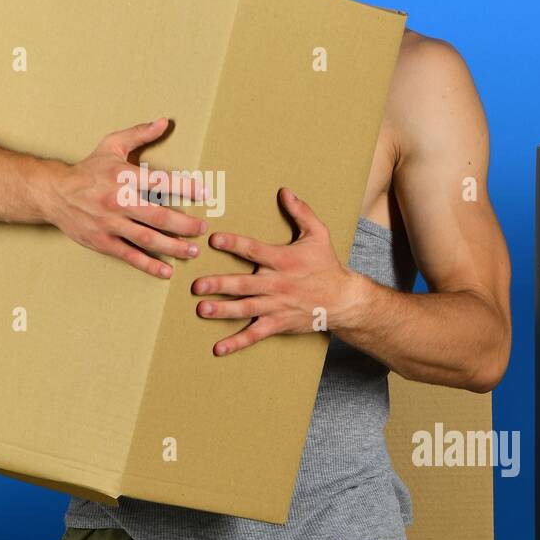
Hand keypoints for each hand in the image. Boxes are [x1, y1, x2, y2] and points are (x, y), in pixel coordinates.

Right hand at [42, 117, 207, 278]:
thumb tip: (165, 122)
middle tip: (202, 229)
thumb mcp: (112, 145)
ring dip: (174, 247)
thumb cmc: (88, 170)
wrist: (54, 193)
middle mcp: (118, 201)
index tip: (205, 194)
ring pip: (147, 238)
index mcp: (123, 176)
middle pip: (159, 216)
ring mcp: (110, 224)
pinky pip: (130, 255)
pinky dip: (149, 265)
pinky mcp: (102, 242)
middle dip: (185, 224)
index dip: (186, 188)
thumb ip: (139, 133)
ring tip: (192, 251)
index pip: (161, 182)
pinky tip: (167, 270)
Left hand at [191, 187, 358, 354]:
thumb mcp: (318, 234)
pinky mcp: (278, 323)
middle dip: (219, 285)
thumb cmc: (326, 265)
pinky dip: (237, 342)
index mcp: (283, 260)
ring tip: (202, 310)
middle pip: (244, 284)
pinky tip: (219, 348)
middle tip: (197, 286)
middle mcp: (277, 284)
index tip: (214, 239)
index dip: (234, 244)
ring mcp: (276, 306)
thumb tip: (284, 191)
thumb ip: (300, 212)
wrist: (343, 300)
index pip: (254, 250)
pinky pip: (255, 334)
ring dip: (223, 310)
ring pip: (246, 309)